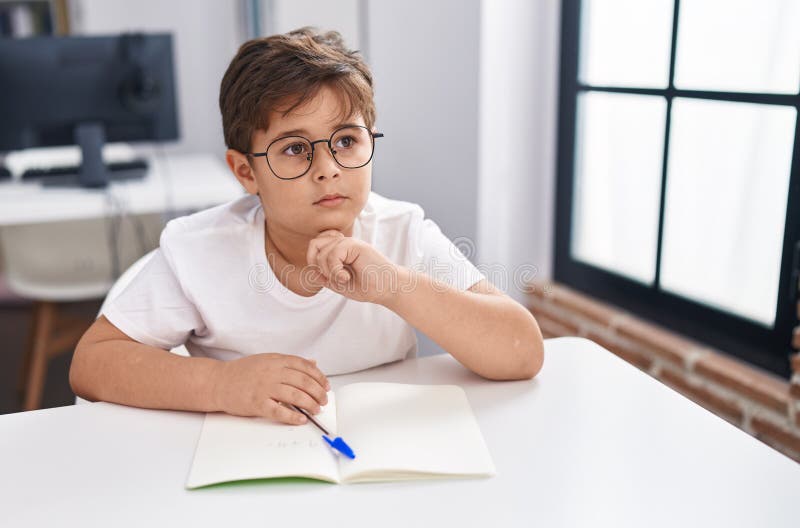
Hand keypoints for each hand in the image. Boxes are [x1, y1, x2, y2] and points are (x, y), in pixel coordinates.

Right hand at [213, 353, 329, 424]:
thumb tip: (313, 363)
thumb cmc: (242, 372)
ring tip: (316, 410)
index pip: (305, 367)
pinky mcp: (258, 404)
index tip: (326, 385)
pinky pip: (280, 412)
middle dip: (318, 392)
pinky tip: (301, 419)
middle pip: (304, 382)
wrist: (218, 382)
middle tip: (324, 400)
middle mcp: (272, 372)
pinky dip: (293, 417)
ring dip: (310, 404)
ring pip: (296, 396)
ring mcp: (265, 388)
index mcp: (276, 361)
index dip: (319, 377)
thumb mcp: (267, 360)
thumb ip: (289, 362)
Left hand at [305, 229, 400, 303]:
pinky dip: (335, 270)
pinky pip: (333, 254)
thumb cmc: (368, 287)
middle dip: (316, 264)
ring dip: (329, 271)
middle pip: (315, 244)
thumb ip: (326, 277)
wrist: (388, 289)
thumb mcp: (340, 284)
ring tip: (343, 279)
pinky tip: (346, 277)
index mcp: (340, 251)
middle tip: (331, 277)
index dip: (313, 261)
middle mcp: (343, 244)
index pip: (316, 247)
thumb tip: (311, 272)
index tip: (326, 277)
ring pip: (322, 251)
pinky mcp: (356, 245)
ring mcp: (350, 243)